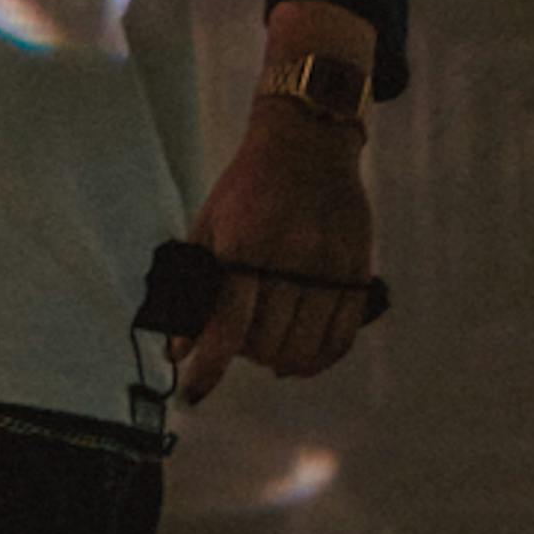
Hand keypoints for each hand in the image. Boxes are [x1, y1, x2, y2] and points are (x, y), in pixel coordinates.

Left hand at [175, 101, 373, 405]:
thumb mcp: (212, 223)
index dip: (209, 368)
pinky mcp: (357, 269)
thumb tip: (177, 351)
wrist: (308, 139)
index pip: (228, 324)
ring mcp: (329, 264)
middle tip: (240, 342)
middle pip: (267, 343)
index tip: (194, 394)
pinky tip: (301, 355)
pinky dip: (319, 359)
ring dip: (279, 361)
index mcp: (247, 242)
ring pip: (303, 349)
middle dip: (245, 355)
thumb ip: (195, 285)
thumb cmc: (250, 184)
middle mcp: (291, 255)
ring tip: (269, 346)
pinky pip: (341, 338)